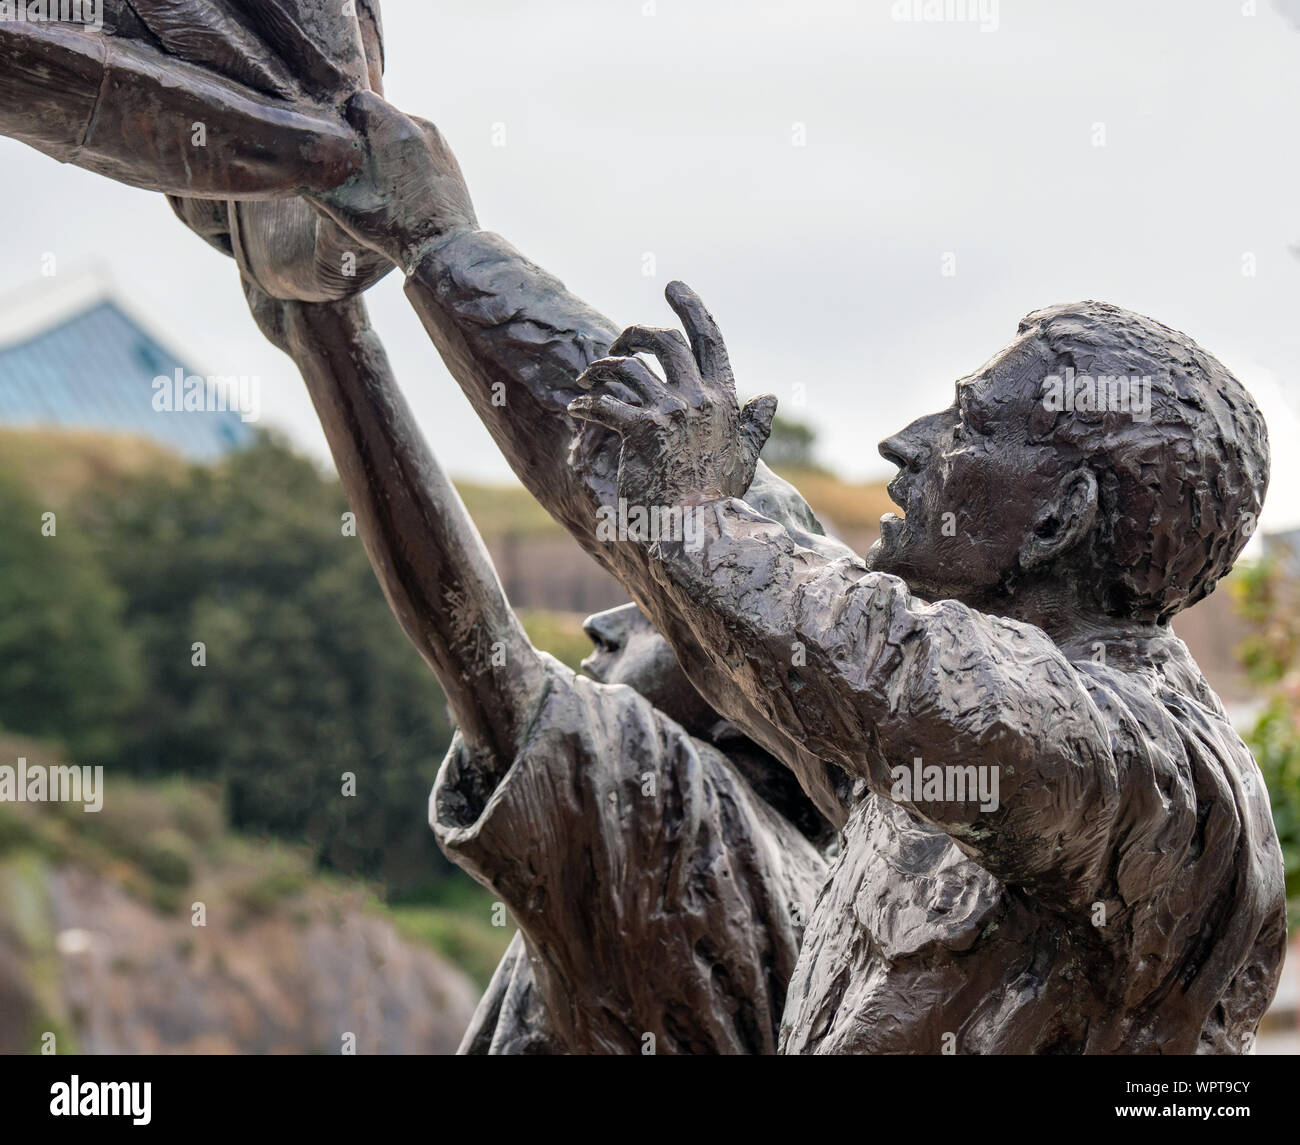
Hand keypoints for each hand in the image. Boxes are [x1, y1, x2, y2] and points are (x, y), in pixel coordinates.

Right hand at [306, 91, 477, 272]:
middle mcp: (419, 125)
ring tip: (377, 176)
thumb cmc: (395, 230)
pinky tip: (398, 183)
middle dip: (363, 131)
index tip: (336, 141)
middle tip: (353, 160)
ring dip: (384, 143)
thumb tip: (293, 162)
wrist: (446, 251)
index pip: (358, 100)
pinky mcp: (447, 154)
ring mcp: (437, 139)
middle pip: (379, 112)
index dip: (342, 119)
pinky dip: (404, 154)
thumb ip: (319, 178)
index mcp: (394, 129)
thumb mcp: (346, 206)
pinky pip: (418, 142)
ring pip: (399, 126)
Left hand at [569, 282, 776, 509]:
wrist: (697, 531)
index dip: (692, 308)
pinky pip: (604, 403)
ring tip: (586, 380)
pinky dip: (585, 404)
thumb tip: (770, 397)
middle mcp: (698, 398)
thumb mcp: (746, 457)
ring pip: (627, 367)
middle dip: (633, 333)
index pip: (710, 340)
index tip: (673, 286)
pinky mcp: (640, 431)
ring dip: (600, 368)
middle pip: (664, 341)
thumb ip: (754, 424)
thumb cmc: (718, 500)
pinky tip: (576, 411)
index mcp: (723, 399)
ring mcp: (670, 412)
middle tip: (617, 343)